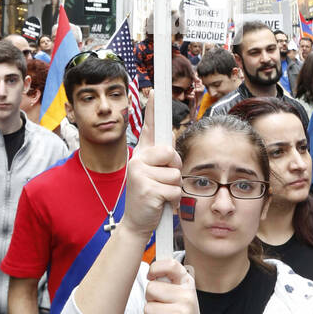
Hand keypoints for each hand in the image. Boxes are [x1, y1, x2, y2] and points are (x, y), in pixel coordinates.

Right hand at [124, 93, 181, 236]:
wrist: (137, 223)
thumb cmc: (149, 197)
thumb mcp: (154, 174)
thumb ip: (162, 157)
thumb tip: (172, 138)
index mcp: (141, 154)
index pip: (149, 127)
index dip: (153, 108)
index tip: (156, 90)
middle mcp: (137, 160)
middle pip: (171, 153)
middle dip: (175, 168)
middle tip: (163, 181)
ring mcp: (139, 174)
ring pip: (175, 173)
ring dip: (174, 188)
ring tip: (161, 194)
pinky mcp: (147, 189)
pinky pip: (174, 189)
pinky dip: (173, 200)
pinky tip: (160, 203)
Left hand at [144, 258, 215, 313]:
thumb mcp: (181, 293)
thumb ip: (168, 281)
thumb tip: (150, 272)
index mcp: (187, 285)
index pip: (171, 265)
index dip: (156, 267)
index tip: (151, 275)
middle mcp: (187, 297)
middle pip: (151, 288)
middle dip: (151, 298)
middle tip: (162, 306)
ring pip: (148, 308)